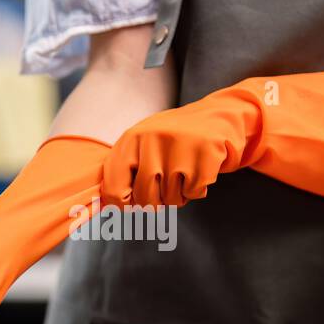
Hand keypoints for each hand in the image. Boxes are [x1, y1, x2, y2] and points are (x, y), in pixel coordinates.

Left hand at [101, 88, 257, 207]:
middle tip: (166, 184)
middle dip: (157, 200)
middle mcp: (151, 141)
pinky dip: (197, 189)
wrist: (216, 118)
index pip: (114, 189)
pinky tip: (199, 169)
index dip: (122, 205)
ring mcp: (178, 148)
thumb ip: (123, 170)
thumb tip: (107, 204)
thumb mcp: (142, 144)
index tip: (131, 205)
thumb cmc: (171, 139)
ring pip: (172, 199)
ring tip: (184, 170)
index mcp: (131, 139)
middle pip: (145, 199)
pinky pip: (194, 193)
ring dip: (179, 194)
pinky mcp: (204, 155)